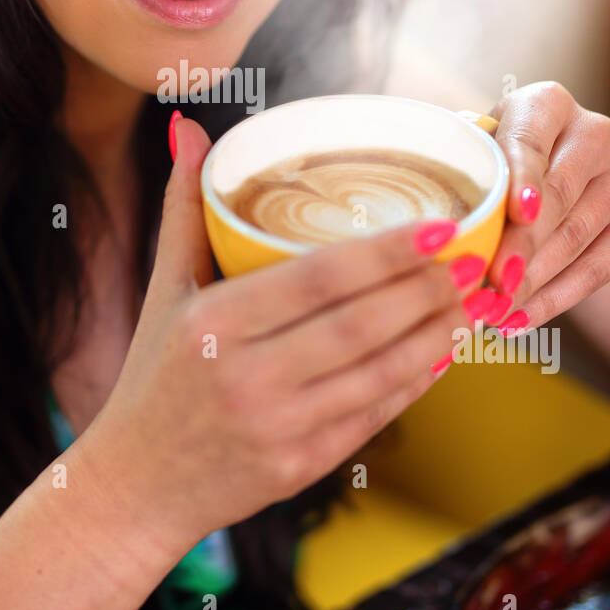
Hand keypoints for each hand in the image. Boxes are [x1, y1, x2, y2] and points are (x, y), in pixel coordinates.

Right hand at [91, 116, 478, 554]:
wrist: (135, 485)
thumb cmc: (154, 374)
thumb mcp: (163, 287)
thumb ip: (184, 204)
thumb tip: (185, 124)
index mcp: (214, 324)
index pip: (319, 279)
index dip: (388, 253)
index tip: (440, 226)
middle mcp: (248, 377)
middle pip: (362, 325)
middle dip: (428, 290)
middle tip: (474, 258)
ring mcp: (278, 428)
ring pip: (380, 374)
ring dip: (436, 335)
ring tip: (473, 299)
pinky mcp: (300, 468)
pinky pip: (374, 417)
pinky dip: (414, 383)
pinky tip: (442, 352)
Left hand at [483, 82, 609, 331]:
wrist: (554, 176)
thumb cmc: (496, 162)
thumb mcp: (478, 149)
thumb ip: (458, 165)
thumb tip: (420, 200)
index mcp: (546, 104)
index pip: (530, 141)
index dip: (523, 179)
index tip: (516, 213)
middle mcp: (594, 133)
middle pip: (558, 195)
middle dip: (521, 244)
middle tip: (490, 282)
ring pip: (577, 236)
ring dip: (533, 280)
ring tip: (494, 309)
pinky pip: (597, 268)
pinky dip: (555, 299)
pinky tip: (520, 320)